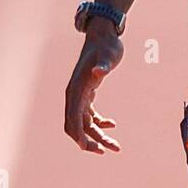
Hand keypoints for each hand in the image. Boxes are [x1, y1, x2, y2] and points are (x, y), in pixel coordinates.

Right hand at [64, 21, 122, 153]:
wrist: (104, 35)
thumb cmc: (106, 46)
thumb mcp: (107, 55)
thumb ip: (103, 65)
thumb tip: (99, 71)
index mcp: (75, 90)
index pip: (72, 118)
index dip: (78, 135)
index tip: (87, 148)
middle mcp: (74, 95)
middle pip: (76, 126)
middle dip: (89, 141)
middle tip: (105, 151)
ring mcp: (80, 95)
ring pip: (84, 123)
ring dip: (97, 136)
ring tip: (116, 147)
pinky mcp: (88, 93)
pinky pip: (90, 116)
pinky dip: (99, 123)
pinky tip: (112, 124)